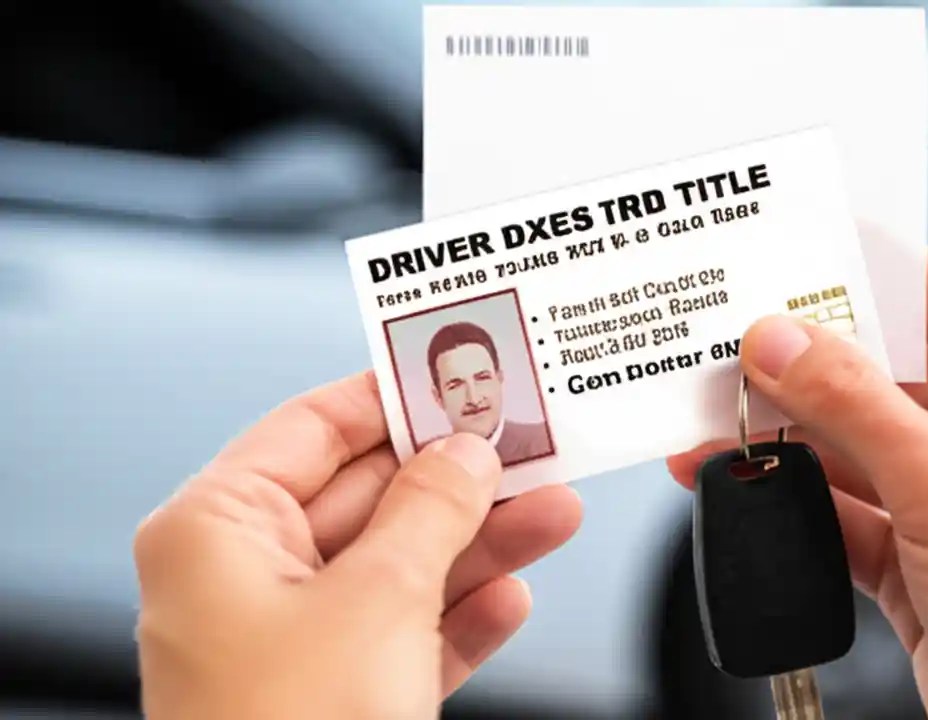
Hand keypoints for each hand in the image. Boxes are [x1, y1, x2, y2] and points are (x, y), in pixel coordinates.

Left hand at [133, 371, 581, 718]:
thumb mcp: (378, 599)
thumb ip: (431, 509)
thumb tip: (467, 454)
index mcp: (216, 532)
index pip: (314, 427)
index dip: (395, 398)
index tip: (462, 378)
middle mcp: (244, 578)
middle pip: (369, 496)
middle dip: (457, 478)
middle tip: (527, 446)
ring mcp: (289, 640)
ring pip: (399, 563)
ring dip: (479, 542)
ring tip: (551, 511)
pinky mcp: (333, 693)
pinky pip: (405, 630)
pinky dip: (461, 613)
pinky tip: (512, 594)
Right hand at [668, 248, 927, 719]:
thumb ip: (853, 405)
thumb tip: (778, 338)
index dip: (856, 272)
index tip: (779, 255)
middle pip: (879, 368)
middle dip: (799, 366)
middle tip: (720, 351)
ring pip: (852, 438)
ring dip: (782, 434)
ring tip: (707, 419)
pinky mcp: (919, 553)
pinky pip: (841, 503)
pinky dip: (788, 495)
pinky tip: (732, 478)